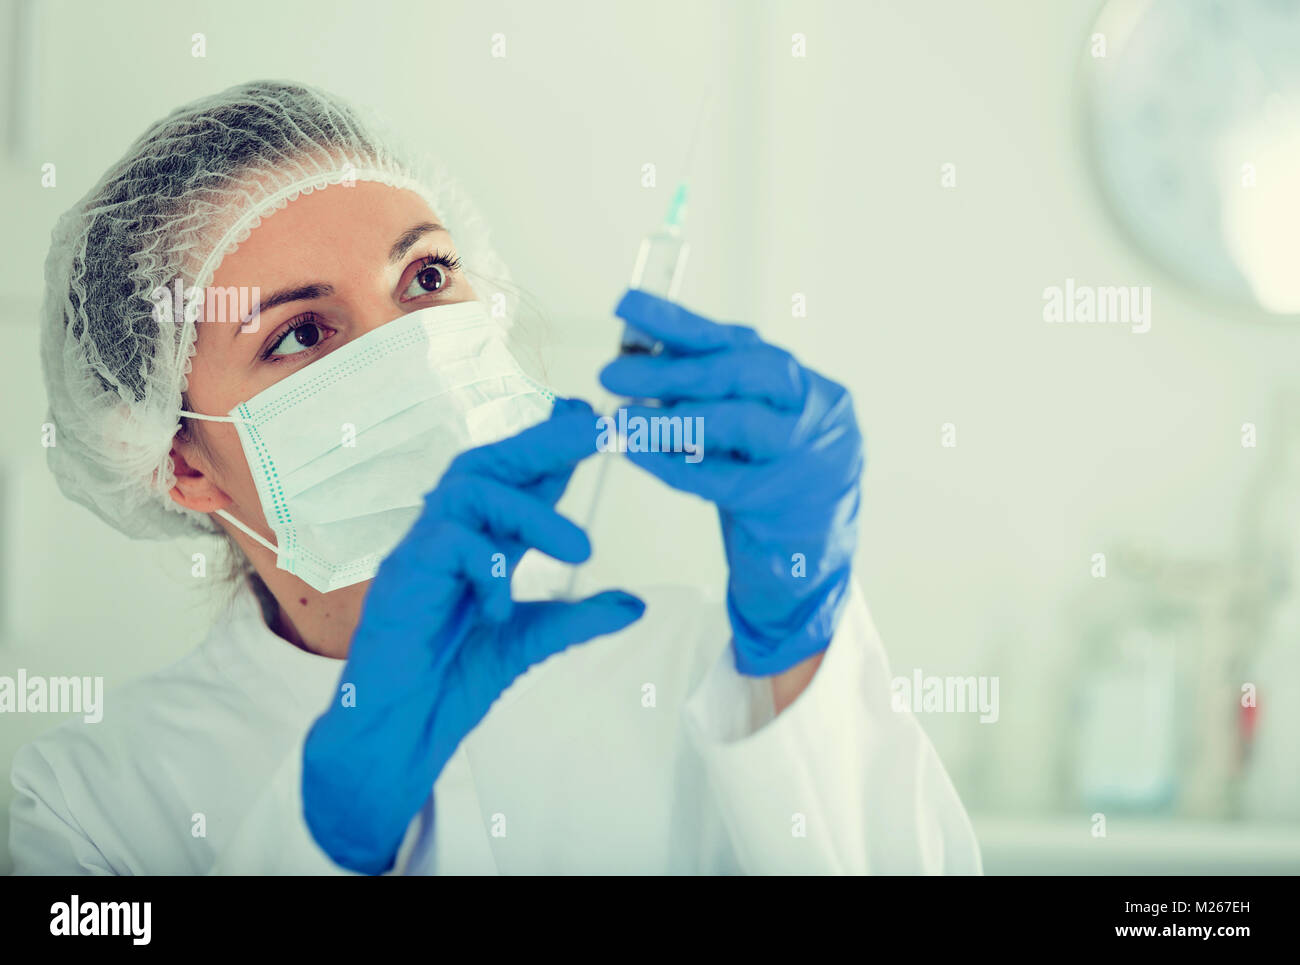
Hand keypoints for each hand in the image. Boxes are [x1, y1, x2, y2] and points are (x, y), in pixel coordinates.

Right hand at [301, 398, 644, 873]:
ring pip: (469, 489)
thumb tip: (638, 605)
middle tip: (596, 429)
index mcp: (478, 544)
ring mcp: (421, 552)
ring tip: (581, 550)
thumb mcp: (532, 641)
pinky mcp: (400, 576)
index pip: (515, 479)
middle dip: (543, 440)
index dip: (553, 445)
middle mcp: (449, 537)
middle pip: (490, 463)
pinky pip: (446, 541)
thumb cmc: (451, 682)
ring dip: (531, 511)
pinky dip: (486, 568)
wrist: (400, 733)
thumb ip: (579, 618)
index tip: (594, 419)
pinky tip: (501, 610)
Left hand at [600, 290, 862, 675]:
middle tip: (613, 372)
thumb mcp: (752, 428)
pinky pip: (721, 478)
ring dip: (670, 416)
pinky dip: (673, 463)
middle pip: (745, 373)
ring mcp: (807, 457)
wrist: (815, 561)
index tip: (626, 304)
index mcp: (806, 386)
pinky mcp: (782, 503)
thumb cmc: (773, 483)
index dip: (678, 321)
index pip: (738, 341)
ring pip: (738, 422)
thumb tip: (636, 352)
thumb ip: (709, 392)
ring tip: (620, 416)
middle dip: (672, 369)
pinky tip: (636, 453)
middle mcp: (817, 412)